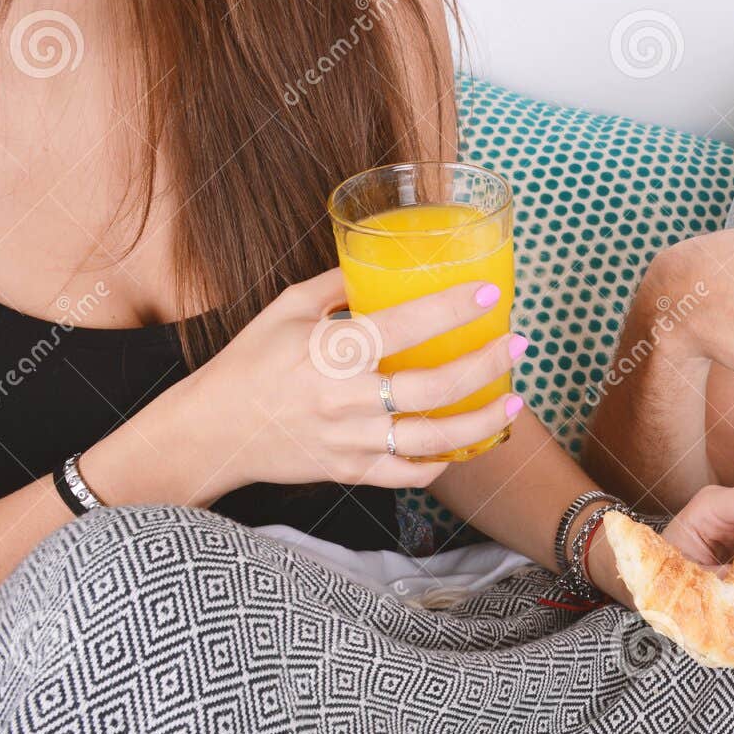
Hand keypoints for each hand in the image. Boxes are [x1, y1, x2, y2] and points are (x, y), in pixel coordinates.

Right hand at [113, 268, 525, 501]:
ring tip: (514, 402)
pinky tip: (465, 445)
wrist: (213, 431)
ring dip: (483, 421)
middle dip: (487, 364)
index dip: (453, 308)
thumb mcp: (285, 310)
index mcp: (331, 352)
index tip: (489, 295)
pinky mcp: (351, 471)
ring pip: (434, 438)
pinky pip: (409, 474)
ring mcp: (351, 440)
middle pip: (435, 385)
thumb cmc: (249, 363)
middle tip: (519, 345)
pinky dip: (442, 463)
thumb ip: (335, 287)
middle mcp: (346, 399)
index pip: (406, 325)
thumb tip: (377, 260)